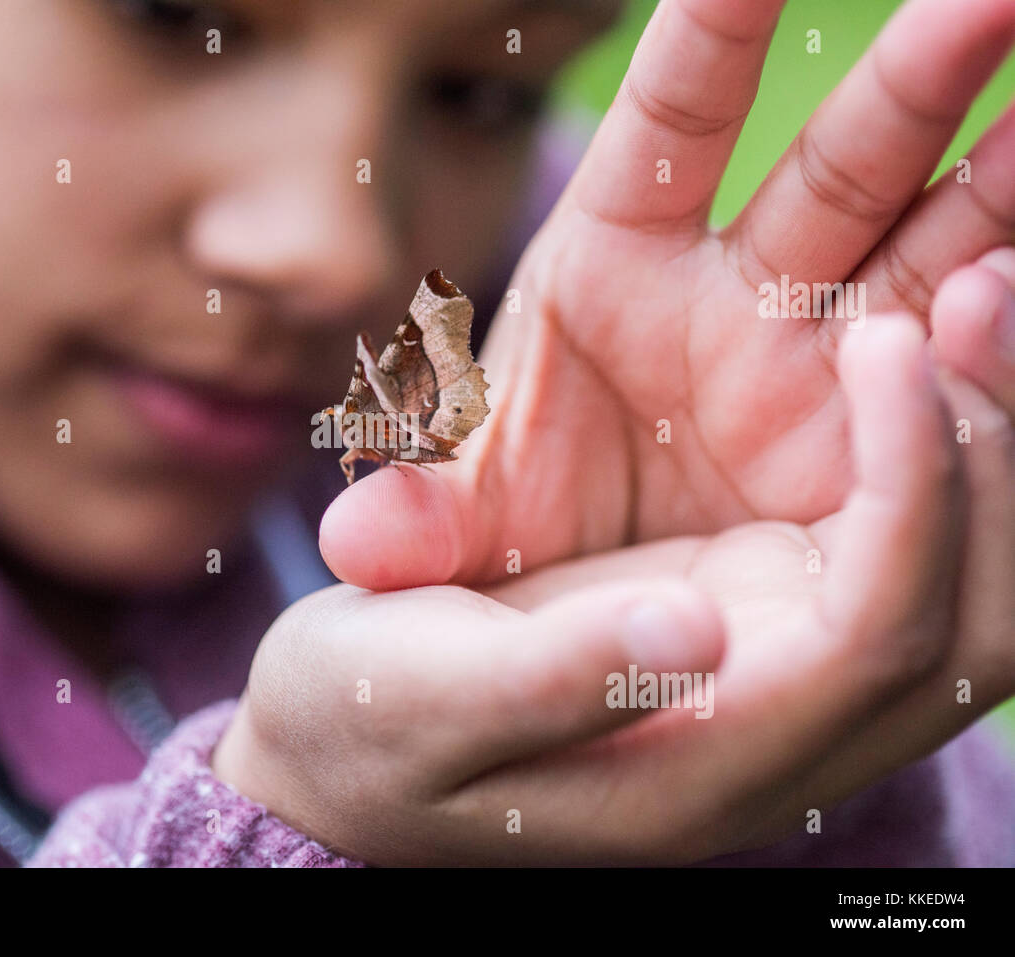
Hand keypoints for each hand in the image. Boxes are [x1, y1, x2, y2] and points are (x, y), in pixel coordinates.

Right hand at [214, 269, 1014, 863]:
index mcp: (703, 762)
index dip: (916, 491)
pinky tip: (912, 331)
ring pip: (968, 574)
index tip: (885, 341)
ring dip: (989, 432)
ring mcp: (781, 666)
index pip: (882, 636)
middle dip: (1000, 451)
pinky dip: (932, 436)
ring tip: (978, 285)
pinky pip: (899, 527)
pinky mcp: (758, 604)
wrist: (359, 741)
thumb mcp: (420, 700)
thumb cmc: (369, 722)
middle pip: (976, 614)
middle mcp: (779, 726)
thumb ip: (549, 682)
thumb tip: (690, 629)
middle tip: (987, 285)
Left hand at [320, 0, 1014, 589]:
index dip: (714, 32)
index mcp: (615, 266)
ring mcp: (819, 364)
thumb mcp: (472, 528)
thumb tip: (361, 546)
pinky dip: (1006, 331)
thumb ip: (431, 522)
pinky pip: (961, 364)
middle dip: (922, 75)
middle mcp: (734, 299)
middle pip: (845, 162)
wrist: (573, 632)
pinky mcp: (876, 438)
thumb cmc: (514, 549)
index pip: (673, 122)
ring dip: (1008, 175)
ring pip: (942, 240)